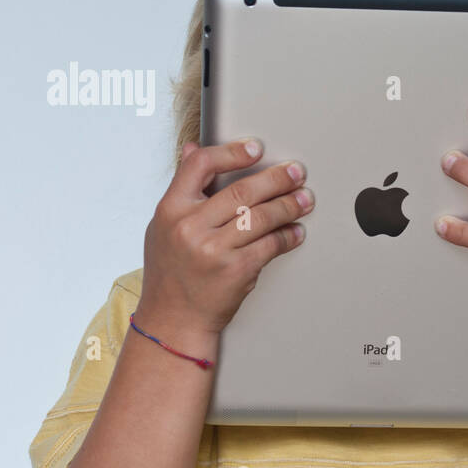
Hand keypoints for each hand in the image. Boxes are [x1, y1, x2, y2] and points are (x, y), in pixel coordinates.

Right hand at [137, 138, 313, 341]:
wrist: (173, 319)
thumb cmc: (170, 273)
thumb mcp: (163, 226)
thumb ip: (183, 189)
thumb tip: (192, 149)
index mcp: (170, 209)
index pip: (201, 165)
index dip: (231, 152)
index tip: (255, 148)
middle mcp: (190, 227)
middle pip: (242, 190)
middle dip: (276, 178)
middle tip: (296, 172)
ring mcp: (213, 249)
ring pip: (261, 216)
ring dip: (290, 205)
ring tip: (305, 199)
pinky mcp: (236, 270)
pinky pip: (271, 245)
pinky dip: (288, 236)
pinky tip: (297, 231)